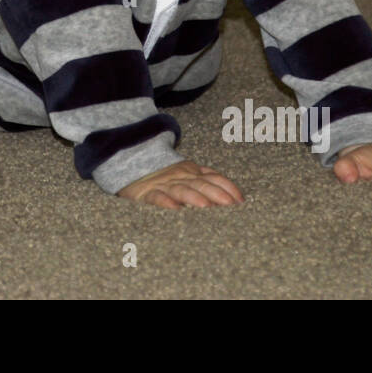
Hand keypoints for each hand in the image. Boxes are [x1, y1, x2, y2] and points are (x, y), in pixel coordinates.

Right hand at [117, 159, 244, 209]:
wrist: (131, 164)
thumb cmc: (164, 175)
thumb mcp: (187, 171)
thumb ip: (207, 178)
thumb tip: (235, 194)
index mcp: (193, 172)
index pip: (215, 178)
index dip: (228, 188)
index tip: (241, 201)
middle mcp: (181, 177)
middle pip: (202, 184)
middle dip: (216, 194)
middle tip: (229, 205)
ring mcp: (164, 185)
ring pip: (182, 190)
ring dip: (194, 197)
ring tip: (206, 207)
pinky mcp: (147, 193)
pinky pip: (157, 197)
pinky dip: (165, 202)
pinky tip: (174, 208)